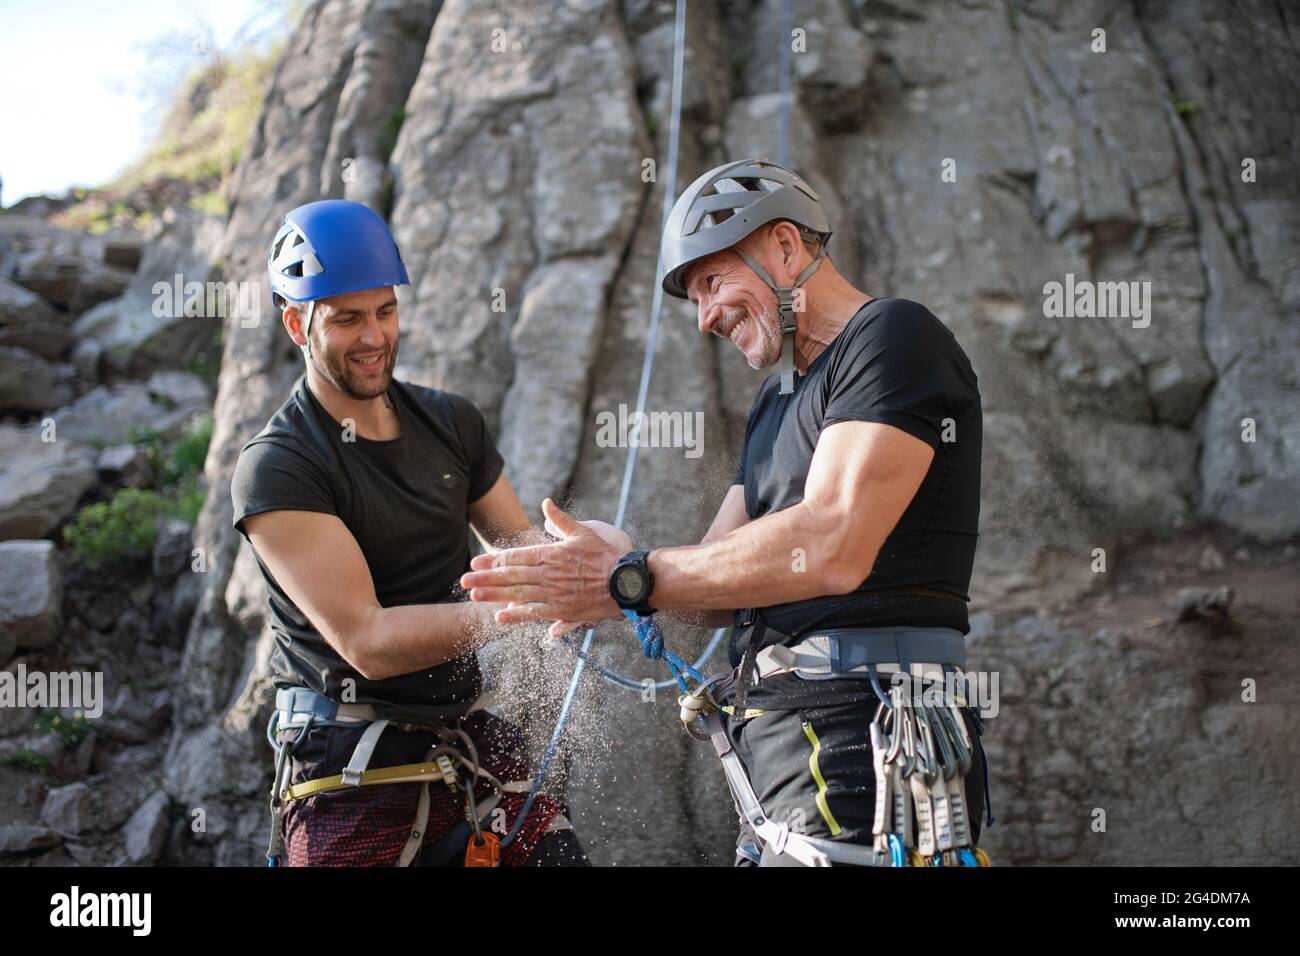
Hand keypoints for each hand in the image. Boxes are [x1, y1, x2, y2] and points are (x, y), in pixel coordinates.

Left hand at [460, 498, 621, 632]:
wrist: (625, 581)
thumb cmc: (605, 556)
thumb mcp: (582, 532)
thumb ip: (560, 519)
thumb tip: (545, 503)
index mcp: (551, 554)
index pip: (515, 557)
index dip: (493, 560)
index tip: (476, 563)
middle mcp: (548, 574)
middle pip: (511, 576)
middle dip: (485, 578)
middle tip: (464, 581)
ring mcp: (554, 593)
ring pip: (517, 594)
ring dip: (494, 596)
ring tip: (474, 596)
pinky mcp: (562, 610)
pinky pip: (535, 613)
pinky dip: (517, 616)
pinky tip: (500, 617)